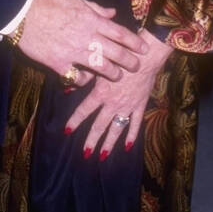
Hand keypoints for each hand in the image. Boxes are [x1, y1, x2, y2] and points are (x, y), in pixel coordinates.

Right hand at [18, 0, 147, 81]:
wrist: (22, 12)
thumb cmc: (48, 1)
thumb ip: (96, 8)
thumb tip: (112, 12)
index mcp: (92, 20)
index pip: (120, 33)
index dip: (135, 42)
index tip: (144, 49)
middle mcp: (87, 37)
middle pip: (116, 53)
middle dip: (129, 61)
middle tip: (137, 67)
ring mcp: (73, 52)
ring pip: (101, 67)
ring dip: (112, 73)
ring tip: (118, 77)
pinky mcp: (58, 63)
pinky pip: (76, 77)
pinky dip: (82, 80)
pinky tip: (85, 81)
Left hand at [62, 28, 171, 160]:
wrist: (145, 56)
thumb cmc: (120, 56)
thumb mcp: (100, 65)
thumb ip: (84, 78)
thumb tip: (67, 87)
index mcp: (101, 93)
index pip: (84, 110)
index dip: (75, 121)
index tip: (67, 131)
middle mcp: (113, 103)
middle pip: (99, 125)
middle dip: (91, 140)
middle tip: (85, 153)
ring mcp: (127, 106)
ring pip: (116, 128)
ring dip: (109, 143)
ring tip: (102, 155)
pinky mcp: (140, 105)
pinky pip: (136, 123)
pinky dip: (132, 135)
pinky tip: (128, 146)